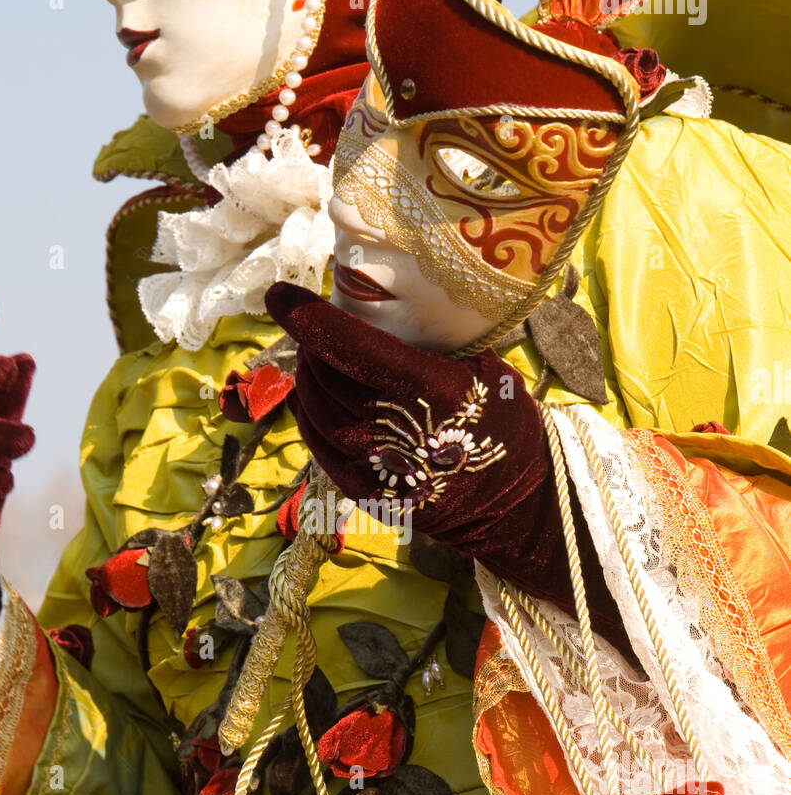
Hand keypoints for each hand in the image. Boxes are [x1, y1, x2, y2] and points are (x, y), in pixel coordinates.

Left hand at [267, 281, 624, 648]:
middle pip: (325, 374)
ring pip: (315, 407)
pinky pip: (317, 443)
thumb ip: (433, 339)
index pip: (351, 345)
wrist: (515, 500)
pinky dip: (307, 413)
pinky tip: (309, 395)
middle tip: (316, 325)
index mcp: (433, 388)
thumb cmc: (503, 420)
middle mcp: (397, 428)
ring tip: (317, 357)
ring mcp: (377, 465)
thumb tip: (381, 296)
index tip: (279, 294)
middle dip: (311, 343)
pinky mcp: (365, 490)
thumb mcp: (483, 366)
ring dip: (308, 376)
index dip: (307, 317)